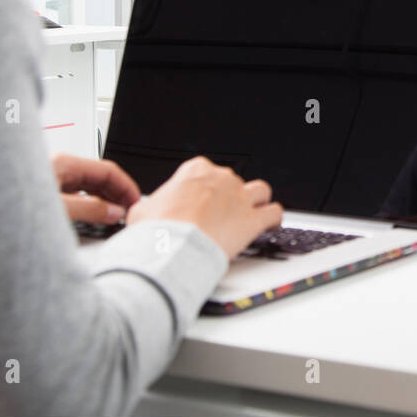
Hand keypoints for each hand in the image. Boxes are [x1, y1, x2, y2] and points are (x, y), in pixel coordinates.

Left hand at [54, 154, 139, 224]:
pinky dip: (90, 204)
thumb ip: (90, 210)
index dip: (126, 186)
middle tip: (128, 211)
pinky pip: (77, 195)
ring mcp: (54, 180)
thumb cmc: (11, 205)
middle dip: (118, 194)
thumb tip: (114, 213)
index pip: (108, 170)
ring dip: (105, 200)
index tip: (136, 200)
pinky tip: (94, 216)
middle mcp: (61, 168)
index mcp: (66, 164)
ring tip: (115, 216)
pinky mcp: (48, 192)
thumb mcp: (59, 207)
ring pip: (88, 187)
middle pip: (100, 178)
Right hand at [126, 156, 283, 260]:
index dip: (207, 187)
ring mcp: (239, 198)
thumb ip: (149, 207)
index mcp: (196, 171)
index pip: (207, 170)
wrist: (173, 246)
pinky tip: (271, 224)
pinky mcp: (252, 219)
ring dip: (258, 200)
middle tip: (223, 215)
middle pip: (233, 182)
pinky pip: (274, 212)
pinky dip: (274, 218)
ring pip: (260, 190)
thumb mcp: (142, 212)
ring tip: (254, 212)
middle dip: (230, 197)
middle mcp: (221, 179)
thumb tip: (143, 213)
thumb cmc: (157, 229)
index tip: (203, 200)